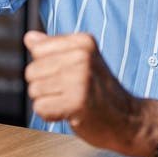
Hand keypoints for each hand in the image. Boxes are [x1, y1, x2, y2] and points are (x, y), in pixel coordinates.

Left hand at [23, 31, 157, 156]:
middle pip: (32, 71)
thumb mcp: (81, 62)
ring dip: (48, 101)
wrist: (127, 119)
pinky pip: (41, 108)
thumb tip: (30, 37)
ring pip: (34, 90)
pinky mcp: (77, 102)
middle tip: (68, 92)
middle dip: (44, 86)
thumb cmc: (101, 91)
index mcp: (83, 42)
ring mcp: (80, 78)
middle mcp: (82, 56)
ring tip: (70, 102)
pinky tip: (70, 113)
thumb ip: (54, 48)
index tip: (66, 75)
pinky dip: (51, 115)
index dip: (46, 67)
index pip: (38, 49)